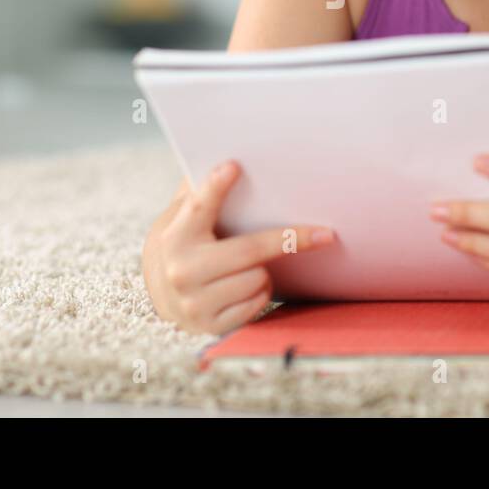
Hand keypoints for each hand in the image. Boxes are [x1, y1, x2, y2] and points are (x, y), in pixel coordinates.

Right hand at [148, 160, 337, 334]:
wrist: (162, 293)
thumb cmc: (187, 242)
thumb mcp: (184, 216)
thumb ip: (201, 191)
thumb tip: (231, 162)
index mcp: (176, 236)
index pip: (198, 207)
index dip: (215, 187)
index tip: (234, 166)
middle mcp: (182, 270)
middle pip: (249, 250)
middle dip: (290, 240)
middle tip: (326, 234)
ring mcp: (195, 302)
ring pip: (258, 279)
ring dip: (264, 269)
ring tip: (248, 265)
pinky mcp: (210, 325)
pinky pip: (258, 303)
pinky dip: (259, 292)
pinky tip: (243, 286)